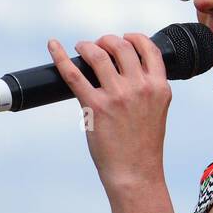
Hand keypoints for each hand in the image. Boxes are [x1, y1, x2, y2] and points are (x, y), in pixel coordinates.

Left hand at [47, 33, 171, 193]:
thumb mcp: (156, 112)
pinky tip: (53, 46)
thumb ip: (147, 89)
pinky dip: (59, 56)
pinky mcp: (95, 106)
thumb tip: (123, 69)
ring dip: (87, 46)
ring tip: (82, 49)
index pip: (148, 48)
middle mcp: (140, 88)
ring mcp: (118, 96)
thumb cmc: (143, 148)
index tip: (123, 39)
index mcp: (159, 88)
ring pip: (97, 54)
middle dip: (106, 41)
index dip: (133, 37)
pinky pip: (72, 73)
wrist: (136, 174)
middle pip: (120, 46)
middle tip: (97, 47)